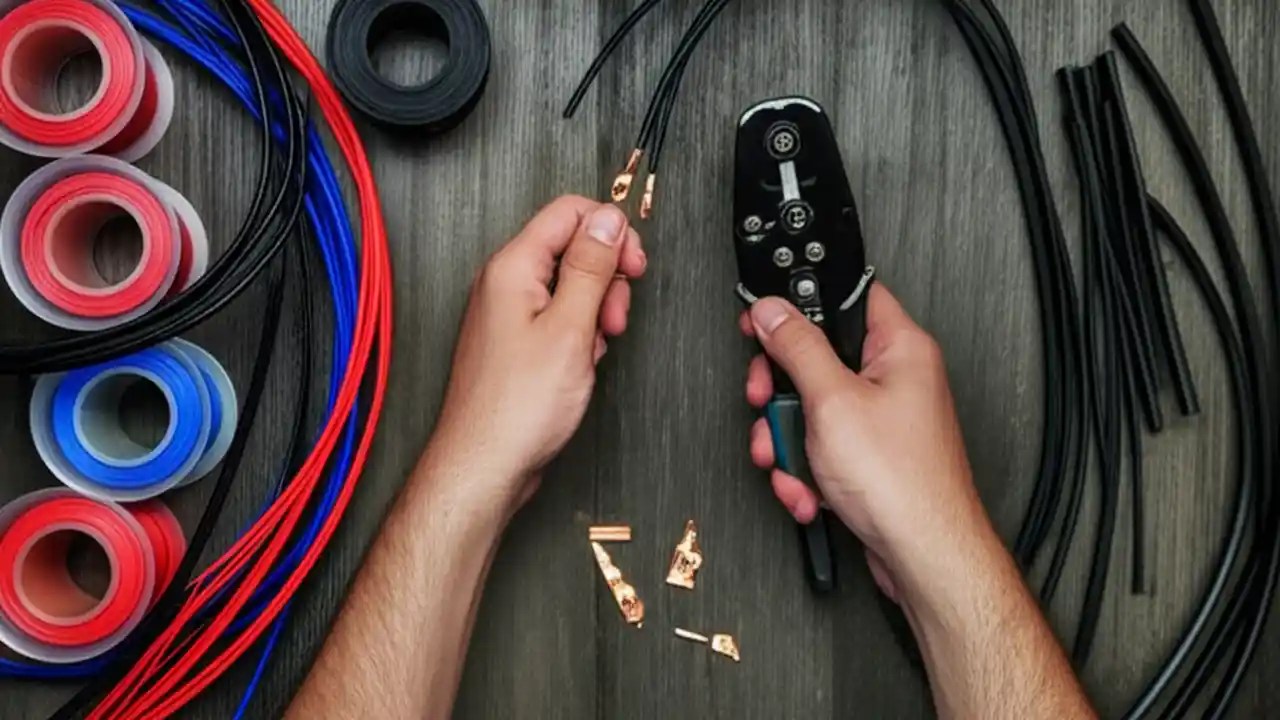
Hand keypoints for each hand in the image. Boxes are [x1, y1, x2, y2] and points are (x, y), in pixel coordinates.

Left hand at [426, 196, 645, 513]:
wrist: (486, 464)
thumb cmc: (517, 408)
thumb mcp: (571, 328)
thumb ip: (592, 268)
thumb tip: (608, 220)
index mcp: (513, 268)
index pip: (569, 213)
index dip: (611, 232)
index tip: (633, 264)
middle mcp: (505, 284)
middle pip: (572, 247)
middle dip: (607, 277)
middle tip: (615, 315)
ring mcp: (509, 313)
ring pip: (570, 286)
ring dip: (596, 310)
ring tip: (596, 345)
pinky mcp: (516, 341)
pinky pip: (559, 317)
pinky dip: (579, 334)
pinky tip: (581, 362)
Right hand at [741, 285, 989, 602]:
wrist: (923, 554)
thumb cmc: (902, 483)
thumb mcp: (832, 401)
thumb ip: (797, 348)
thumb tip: (774, 311)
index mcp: (899, 347)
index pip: (846, 294)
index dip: (800, 301)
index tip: (765, 318)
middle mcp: (896, 377)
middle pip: (815, 358)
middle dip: (781, 393)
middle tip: (769, 403)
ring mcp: (882, 418)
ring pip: (810, 409)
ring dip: (789, 441)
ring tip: (792, 463)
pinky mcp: (870, 455)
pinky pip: (822, 445)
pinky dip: (806, 469)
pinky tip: (810, 489)